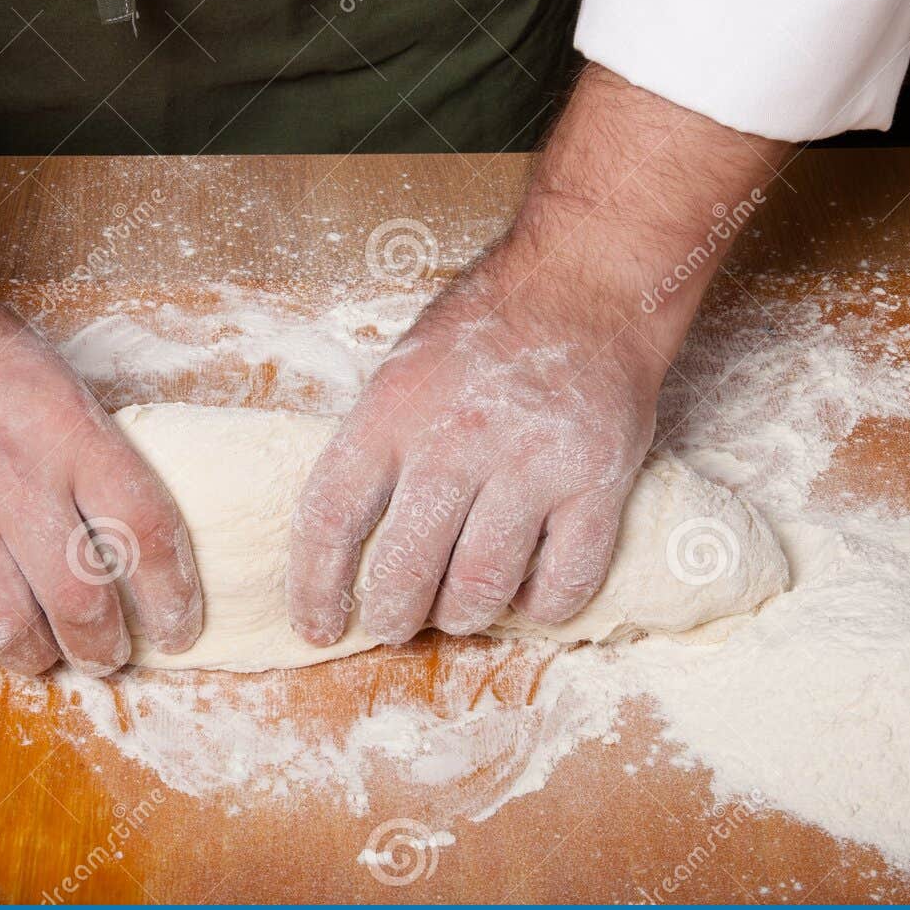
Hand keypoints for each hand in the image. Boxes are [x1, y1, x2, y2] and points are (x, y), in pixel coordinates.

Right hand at [0, 32, 202, 676]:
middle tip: (108, 654)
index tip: (180, 629)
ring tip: (43, 653)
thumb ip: (94, 456)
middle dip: (103, 646)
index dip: (172, 595)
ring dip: (36, 657)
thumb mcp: (54, 380)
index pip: (143, 528)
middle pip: (78, 597)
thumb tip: (138, 545)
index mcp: (65, 428)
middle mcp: (7, 474)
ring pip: (7, 627)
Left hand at [287, 241, 668, 645]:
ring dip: (461, 616)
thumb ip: (377, 441)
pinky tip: (527, 600)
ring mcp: (531, 463)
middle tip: (391, 624)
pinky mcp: (595, 481)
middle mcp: (456, 440)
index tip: (313, 625)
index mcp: (393, 410)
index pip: (331, 516)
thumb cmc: (485, 328)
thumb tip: (343, 537)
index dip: (313, 585)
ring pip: (480, 584)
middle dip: (390, 615)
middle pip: (404, 565)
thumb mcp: (403, 367)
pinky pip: (566, 578)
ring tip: (455, 613)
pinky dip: (541, 607)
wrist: (587, 284)